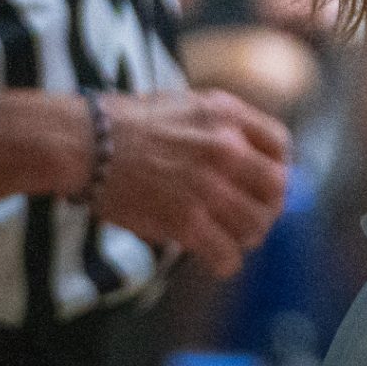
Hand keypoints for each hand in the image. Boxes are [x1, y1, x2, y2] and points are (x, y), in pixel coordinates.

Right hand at [92, 89, 291, 279]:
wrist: (86, 144)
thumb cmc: (125, 123)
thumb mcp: (186, 104)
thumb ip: (219, 123)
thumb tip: (242, 148)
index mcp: (228, 115)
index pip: (280, 144)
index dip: (279, 166)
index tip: (266, 180)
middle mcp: (227, 148)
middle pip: (277, 186)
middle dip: (270, 204)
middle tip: (256, 215)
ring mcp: (208, 186)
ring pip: (255, 223)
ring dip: (249, 235)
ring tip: (236, 239)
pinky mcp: (185, 221)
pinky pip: (225, 252)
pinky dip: (226, 261)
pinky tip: (219, 261)